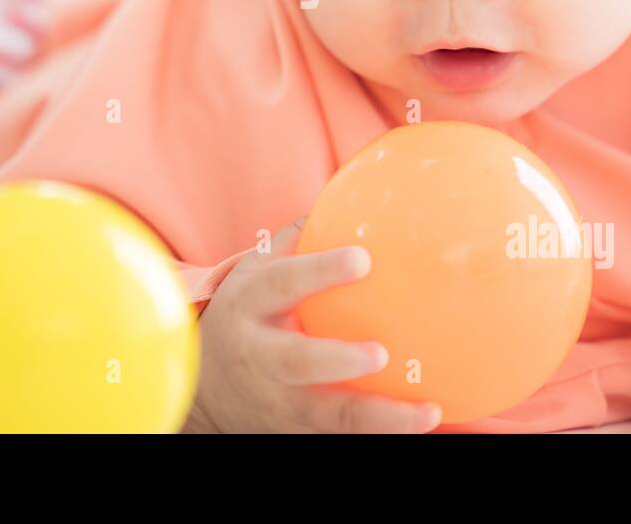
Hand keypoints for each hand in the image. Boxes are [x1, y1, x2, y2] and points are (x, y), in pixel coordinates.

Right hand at [187, 215, 442, 432]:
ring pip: (328, 416)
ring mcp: (278, 402)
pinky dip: (383, 434)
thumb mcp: (255, 270)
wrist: (202, 384)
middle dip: (338, 360)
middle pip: (296, 362)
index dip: (320, 271)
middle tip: (381, 352)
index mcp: (252, 305)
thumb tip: (352, 194)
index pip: (283, 283)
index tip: (363, 258)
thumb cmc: (247, 312)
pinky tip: (428, 425)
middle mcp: (261, 357)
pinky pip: (341, 436)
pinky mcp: (295, 432)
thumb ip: (297, 239)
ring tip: (427, 412)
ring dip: (379, 416)